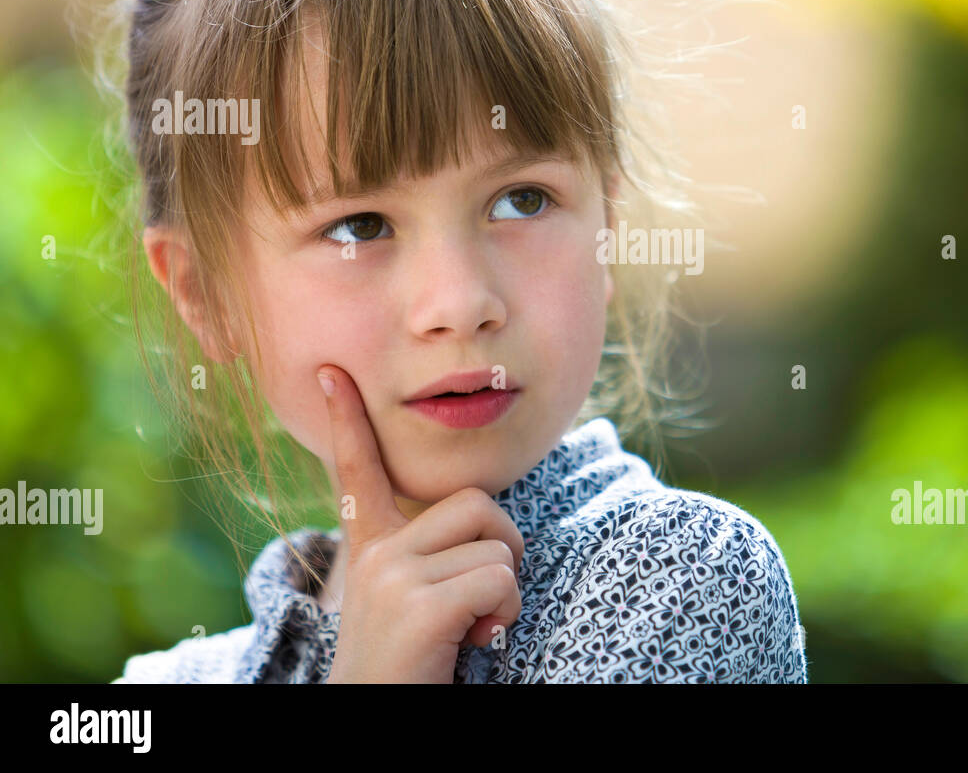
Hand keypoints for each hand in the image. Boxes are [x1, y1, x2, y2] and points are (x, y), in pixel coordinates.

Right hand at [316, 364, 523, 682]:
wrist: (370, 724)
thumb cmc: (407, 669)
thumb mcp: (405, 603)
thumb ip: (426, 558)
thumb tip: (485, 529)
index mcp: (369, 550)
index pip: (358, 473)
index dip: (348, 421)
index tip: (332, 373)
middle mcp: (375, 556)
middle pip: (475, 502)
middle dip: (502, 544)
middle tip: (487, 594)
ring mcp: (393, 578)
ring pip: (497, 546)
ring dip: (506, 592)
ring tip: (471, 629)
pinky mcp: (419, 607)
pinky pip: (500, 580)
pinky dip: (506, 614)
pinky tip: (472, 643)